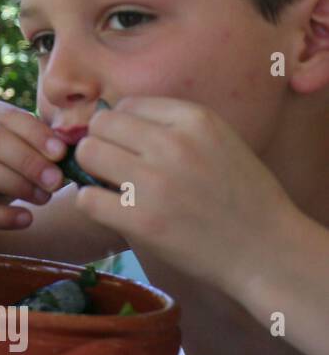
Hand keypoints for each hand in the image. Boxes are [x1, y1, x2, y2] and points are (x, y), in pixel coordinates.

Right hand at [0, 99, 68, 237]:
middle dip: (28, 160)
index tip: (62, 153)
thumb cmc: (2, 168)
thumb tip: (70, 147)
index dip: (35, 133)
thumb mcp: (19, 150)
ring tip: (44, 199)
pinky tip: (26, 219)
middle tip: (56, 181)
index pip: (5, 114)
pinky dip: (2, 216)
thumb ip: (40, 144)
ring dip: (17, 184)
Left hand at [71, 97, 294, 289]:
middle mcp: (173, 144)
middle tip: (112, 166)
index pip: (126, 104)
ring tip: (110, 185)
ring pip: (87, 153)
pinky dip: (91, 203)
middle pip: (100, 124)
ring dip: (90, 170)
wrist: (267, 250)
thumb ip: (174, 126)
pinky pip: (86, 198)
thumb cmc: (241, 197)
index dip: (120, 127)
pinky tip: (110, 209)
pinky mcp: (141, 220)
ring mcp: (155, 182)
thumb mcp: (219, 141)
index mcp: (195, 119)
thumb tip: (116, 117)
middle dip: (100, 143)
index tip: (128, 146)